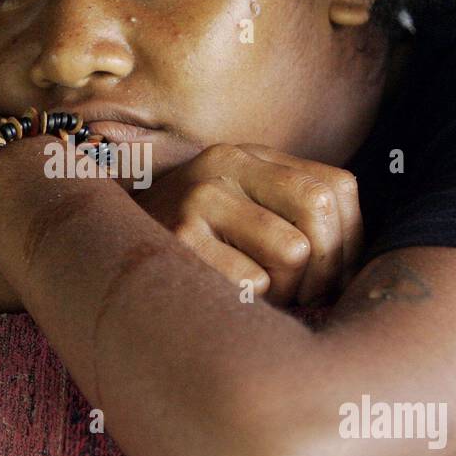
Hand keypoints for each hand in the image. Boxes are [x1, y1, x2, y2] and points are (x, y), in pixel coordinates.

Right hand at [132, 143, 362, 305]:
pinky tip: (226, 298)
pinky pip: (252, 282)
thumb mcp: (237, 207)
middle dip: (325, 266)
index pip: (337, 187)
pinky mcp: (178, 239)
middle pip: (320, 211)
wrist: (99, 243)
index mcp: (248, 154)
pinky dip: (250, 302)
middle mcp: (224, 165)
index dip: (350, 239)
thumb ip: (291, 211)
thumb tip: (357, 259)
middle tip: (306, 293)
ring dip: (288, 288)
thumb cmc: (188, 243)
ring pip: (293, 251)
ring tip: (261, 293)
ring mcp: (199, 199)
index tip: (334, 273)